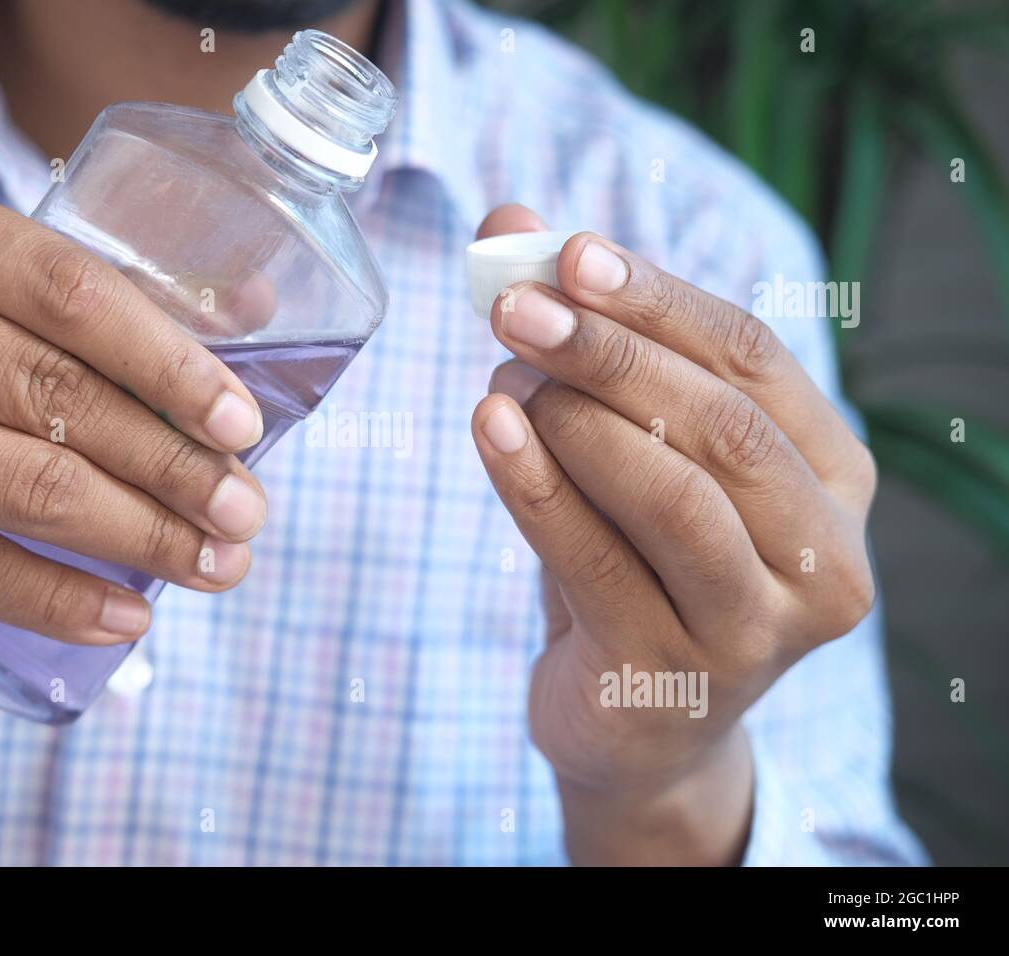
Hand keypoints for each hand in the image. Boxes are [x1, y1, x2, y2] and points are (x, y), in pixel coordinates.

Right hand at [0, 158, 267, 643]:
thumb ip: (56, 284)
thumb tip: (246, 312)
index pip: (63, 286)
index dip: (169, 359)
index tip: (240, 419)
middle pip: (53, 395)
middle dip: (174, 464)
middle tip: (247, 507)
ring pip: (24, 488)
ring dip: (142, 536)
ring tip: (216, 563)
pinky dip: (59, 599)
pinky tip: (127, 613)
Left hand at [470, 206, 876, 863]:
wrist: (636, 723)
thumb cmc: (637, 562)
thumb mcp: (627, 449)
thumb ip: (585, 338)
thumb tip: (508, 221)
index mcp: (832, 476)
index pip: (754, 359)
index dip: (658, 298)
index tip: (569, 252)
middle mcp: (823, 555)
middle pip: (721, 423)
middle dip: (609, 351)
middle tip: (512, 306)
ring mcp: (755, 628)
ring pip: (673, 496)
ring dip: (574, 419)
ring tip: (500, 378)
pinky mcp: (672, 675)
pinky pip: (597, 562)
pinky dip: (535, 486)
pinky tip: (487, 429)